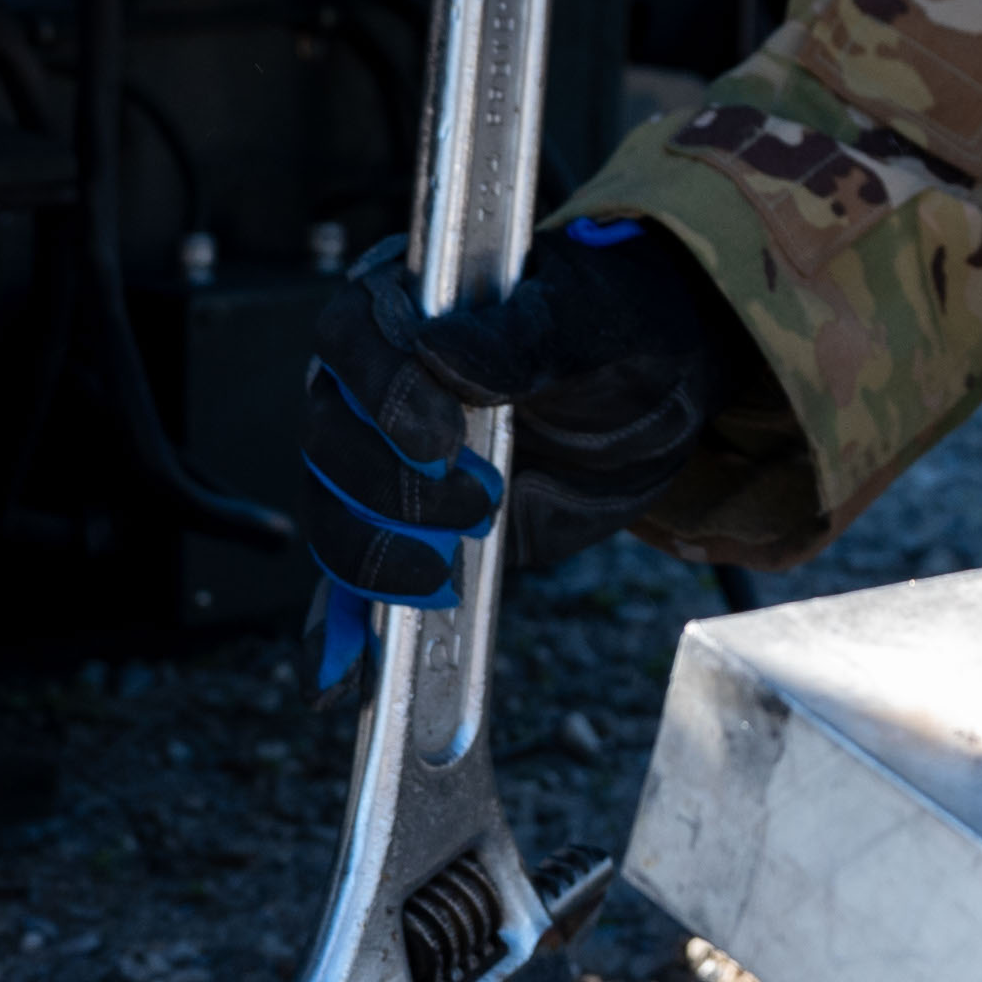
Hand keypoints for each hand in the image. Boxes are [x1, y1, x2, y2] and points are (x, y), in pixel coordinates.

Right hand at [298, 217, 736, 617]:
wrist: (654, 396)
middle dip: (389, 488)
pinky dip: (338, 632)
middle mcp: (371, 379)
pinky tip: (336, 678)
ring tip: (448, 575)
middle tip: (477, 506)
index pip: (348, 336)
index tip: (439, 439)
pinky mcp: (404, 531)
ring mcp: (380, 460)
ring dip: (376, 556)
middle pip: (327, 437)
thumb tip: (444, 353)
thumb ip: (523, 334)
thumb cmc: (618, 331)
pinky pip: (348, 585)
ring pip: (333, 514)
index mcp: (405, 303)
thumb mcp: (593, 322)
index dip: (379, 390)